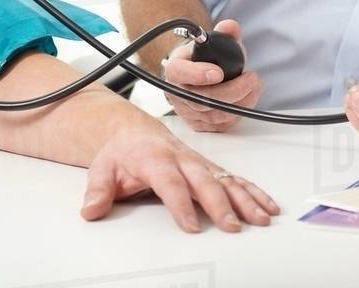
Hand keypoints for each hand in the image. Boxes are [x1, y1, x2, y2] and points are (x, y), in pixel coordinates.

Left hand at [79, 122, 279, 232]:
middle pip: (204, 182)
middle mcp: (181, 158)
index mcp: (155, 158)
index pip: (170, 183)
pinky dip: (254, 191)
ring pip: (226, 179)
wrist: (132, 131)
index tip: (190, 226)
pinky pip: (235, 179)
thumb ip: (98, 191)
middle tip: (232, 227)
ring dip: (245, 199)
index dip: (180, 204)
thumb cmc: (121, 153)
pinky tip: (268, 206)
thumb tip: (90, 210)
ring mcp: (199, 162)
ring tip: (261, 218)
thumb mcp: (102, 169)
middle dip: (220, 205)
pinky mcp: (210, 167)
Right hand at [161, 20, 261, 131]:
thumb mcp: (210, 42)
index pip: (179, 73)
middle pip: (201, 99)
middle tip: (251, 79)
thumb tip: (230, 27)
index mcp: (175, 69)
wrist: (194, 75)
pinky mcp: (201, 125)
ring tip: (255, 85)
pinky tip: (249, 97)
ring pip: (215, 115)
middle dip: (232, 90)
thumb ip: (223, 33)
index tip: (218, 72)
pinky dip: (240, 111)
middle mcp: (178, 93)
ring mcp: (188, 112)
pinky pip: (222, 125)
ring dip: (241, 101)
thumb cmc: (201, 59)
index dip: (197, 74)